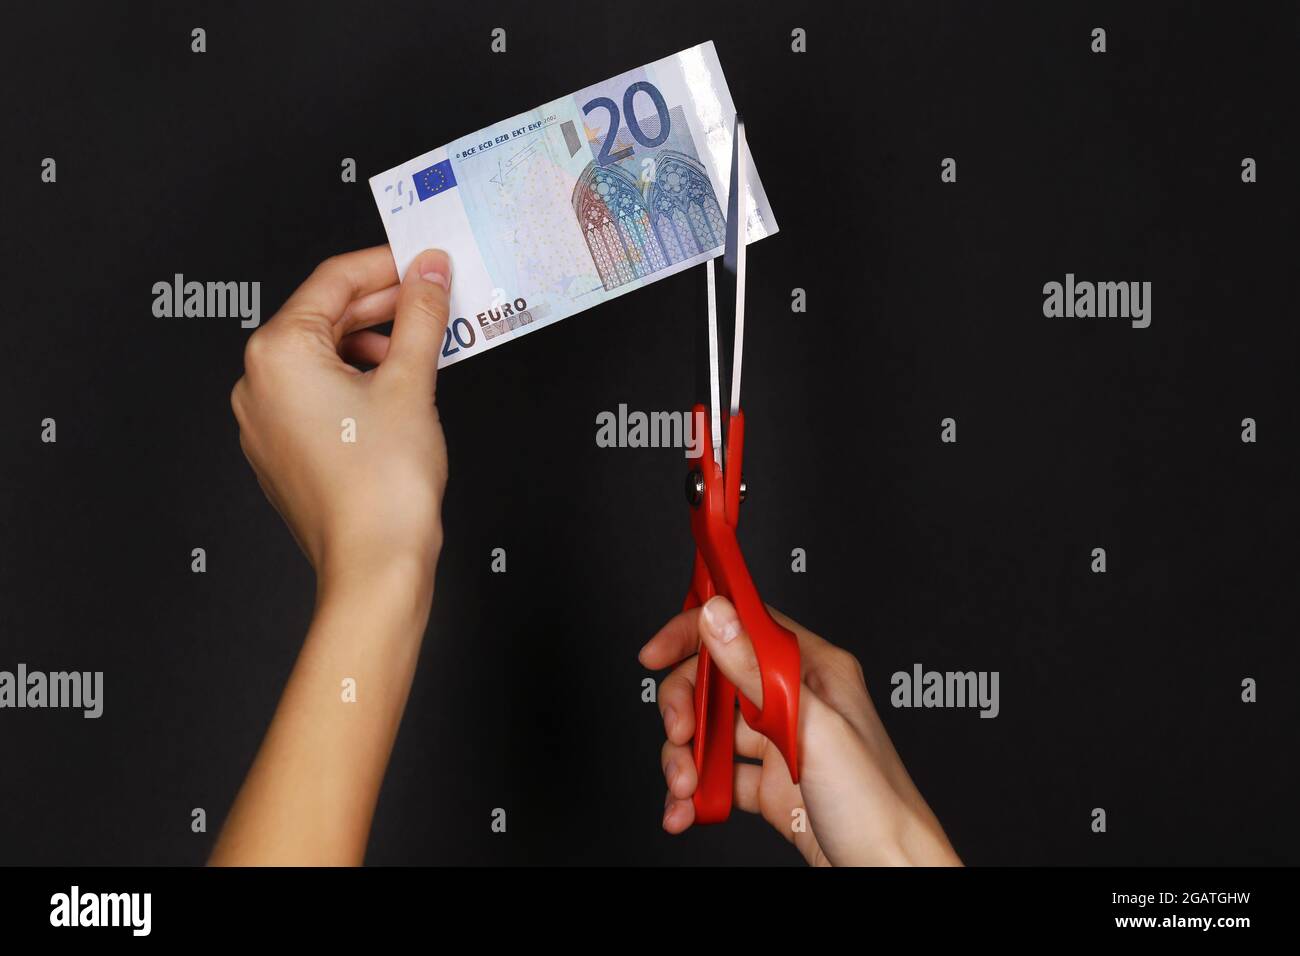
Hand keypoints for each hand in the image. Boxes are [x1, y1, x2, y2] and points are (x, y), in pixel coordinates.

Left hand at [213, 246, 451, 864]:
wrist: (376, 566)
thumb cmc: (383, 487)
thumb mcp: (413, 382)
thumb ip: (421, 314)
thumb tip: (430, 272)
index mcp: (277, 354)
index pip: (333, 282)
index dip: (387, 265)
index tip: (425, 261)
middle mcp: (258, 384)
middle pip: (325, 318)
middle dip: (384, 308)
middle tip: (436, 299)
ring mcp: (266, 421)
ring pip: (324, 358)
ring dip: (375, 345)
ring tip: (427, 347)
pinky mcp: (283, 451)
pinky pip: (319, 395)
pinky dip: (359, 381)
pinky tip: (402, 386)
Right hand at [640, 596, 961, 865]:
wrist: (890, 874)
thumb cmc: (876, 804)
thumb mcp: (811, 728)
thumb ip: (755, 671)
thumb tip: (717, 616)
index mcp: (815, 670)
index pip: (745, 627)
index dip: (696, 633)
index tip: (656, 653)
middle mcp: (797, 702)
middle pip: (717, 681)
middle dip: (685, 709)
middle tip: (678, 736)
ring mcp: (781, 745)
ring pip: (711, 732)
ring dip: (685, 758)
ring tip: (684, 788)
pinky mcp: (770, 786)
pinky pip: (718, 777)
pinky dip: (695, 792)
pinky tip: (687, 809)